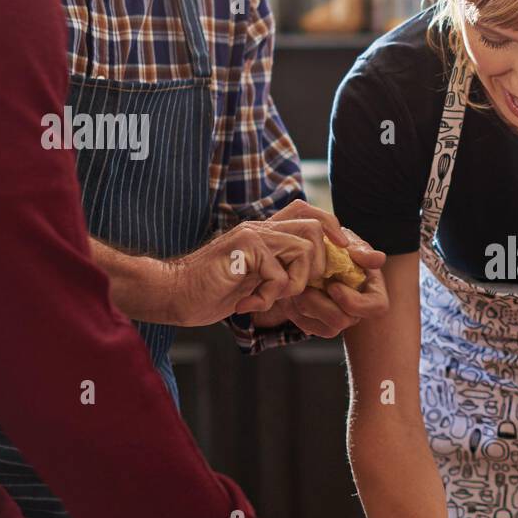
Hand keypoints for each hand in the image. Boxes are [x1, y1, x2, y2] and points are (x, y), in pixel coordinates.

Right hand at [166, 218, 331, 325]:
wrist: (173, 294)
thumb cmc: (211, 293)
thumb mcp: (254, 281)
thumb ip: (279, 272)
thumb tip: (315, 279)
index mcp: (266, 233)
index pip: (310, 214)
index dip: (333, 229)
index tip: (343, 251)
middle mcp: (261, 228)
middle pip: (316, 227)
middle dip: (318, 266)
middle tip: (293, 291)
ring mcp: (253, 235)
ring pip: (304, 249)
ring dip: (294, 283)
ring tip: (268, 297)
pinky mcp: (244, 249)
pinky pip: (280, 275)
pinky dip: (268, 297)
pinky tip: (247, 303)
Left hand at [254, 204, 389, 338]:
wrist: (316, 256)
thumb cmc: (340, 250)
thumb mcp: (351, 245)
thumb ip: (362, 251)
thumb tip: (378, 259)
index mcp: (373, 294)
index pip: (376, 308)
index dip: (354, 301)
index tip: (333, 285)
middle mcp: (357, 313)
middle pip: (343, 321)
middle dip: (321, 304)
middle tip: (307, 287)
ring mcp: (337, 321)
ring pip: (324, 327)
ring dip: (306, 305)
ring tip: (298, 286)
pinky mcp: (317, 325)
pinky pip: (306, 326)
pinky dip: (296, 310)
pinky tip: (293, 293)